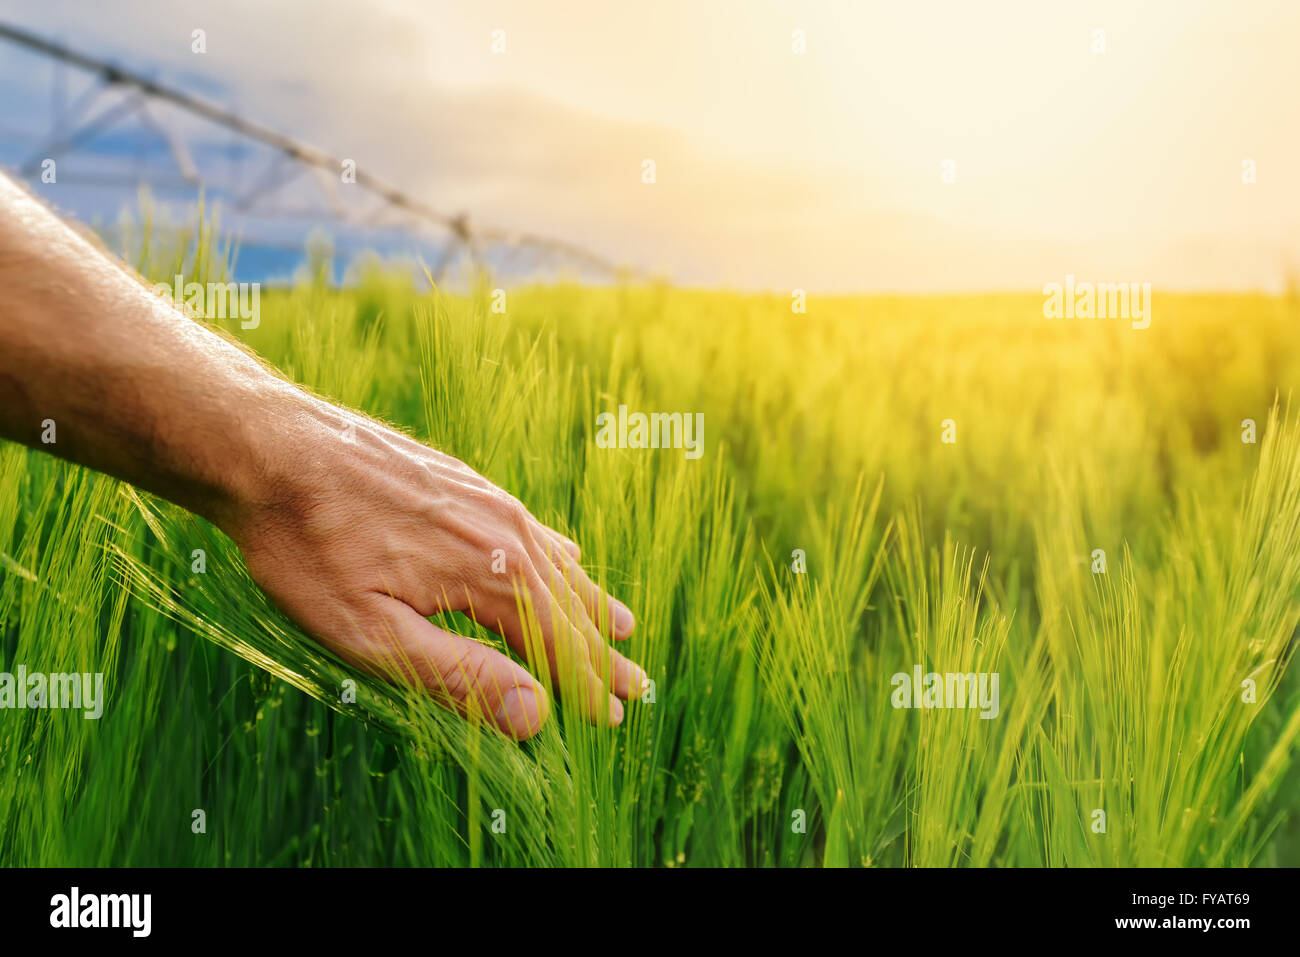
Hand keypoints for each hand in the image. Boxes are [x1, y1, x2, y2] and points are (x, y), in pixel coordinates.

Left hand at [218, 397, 645, 739]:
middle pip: (569, 605)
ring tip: (620, 629)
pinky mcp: (464, 482)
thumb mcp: (370, 633)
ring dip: (588, 604)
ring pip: (556, 563)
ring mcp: (487, 500)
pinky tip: (568, 557)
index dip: (584, 688)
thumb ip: (456, 676)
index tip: (611, 721)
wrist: (269, 447)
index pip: (557, 647)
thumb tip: (534, 713)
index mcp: (491, 576)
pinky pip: (531, 527)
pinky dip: (559, 557)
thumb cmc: (308, 547)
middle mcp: (505, 532)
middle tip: (636, 688)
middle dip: (600, 654)